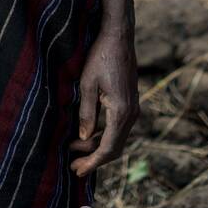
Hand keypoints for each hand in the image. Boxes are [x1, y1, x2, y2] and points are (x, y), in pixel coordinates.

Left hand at [69, 28, 138, 178]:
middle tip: (74, 166)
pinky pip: (117, 127)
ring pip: (116, 138)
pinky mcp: (130, 103)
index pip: (108, 148)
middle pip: (114, 148)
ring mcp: (133, 108)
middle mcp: (131, 114)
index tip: (77, 170)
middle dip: (94, 159)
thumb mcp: (87, 84)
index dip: (92, 162)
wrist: (118, 37)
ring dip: (97, 146)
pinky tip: (87, 134)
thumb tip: (84, 137)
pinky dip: (103, 135)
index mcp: (121, 111)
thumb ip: (86, 113)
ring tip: (74, 148)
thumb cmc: (101, 56)